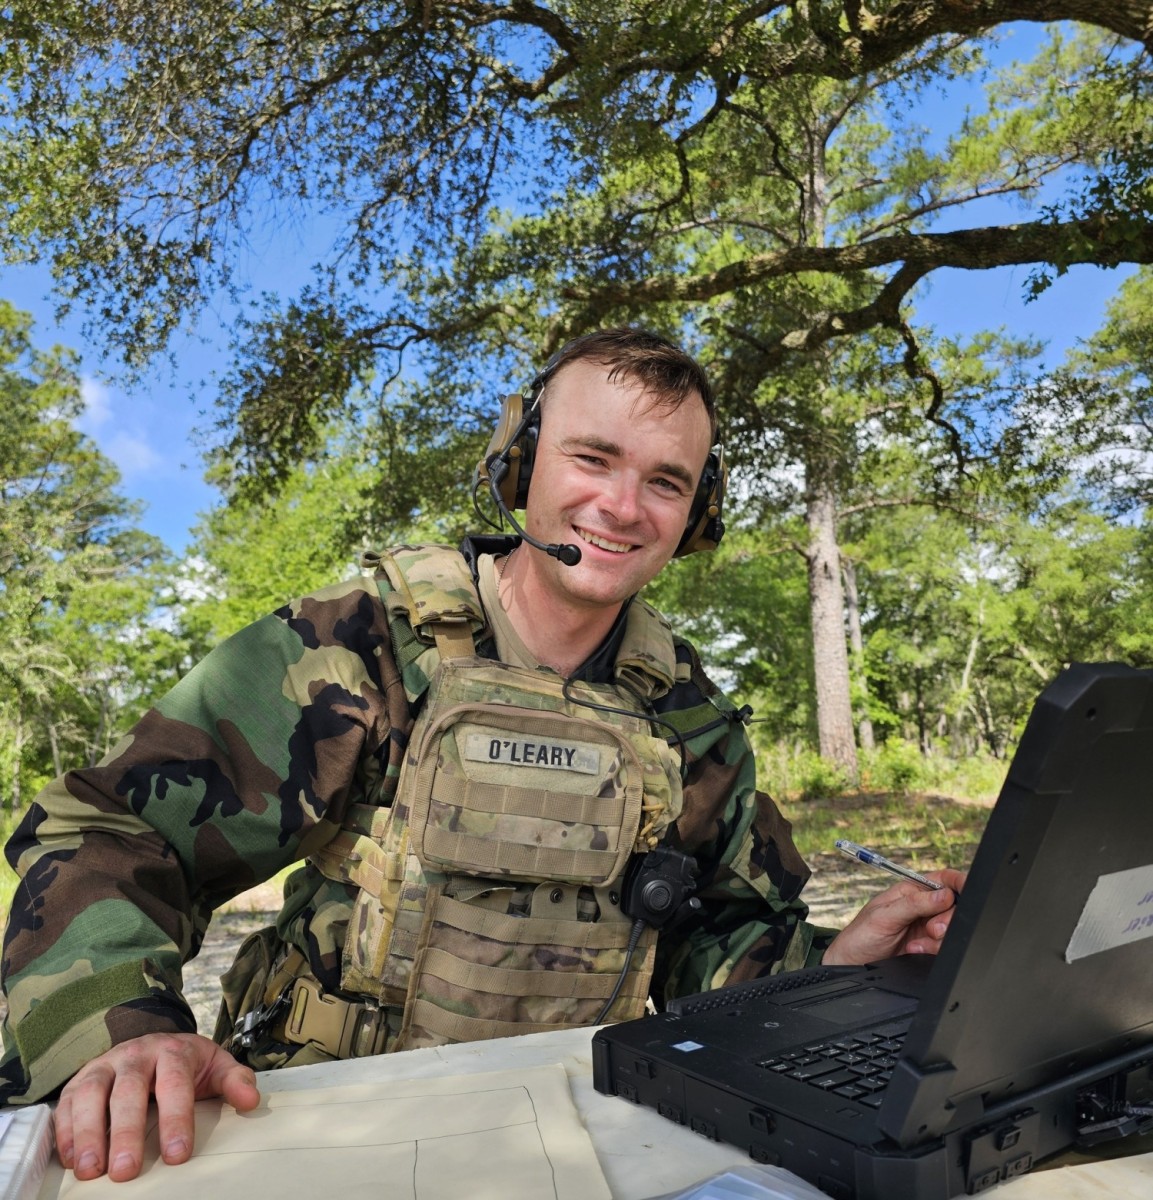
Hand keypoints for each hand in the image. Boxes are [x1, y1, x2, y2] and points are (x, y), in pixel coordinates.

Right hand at [55, 1032, 260, 1181]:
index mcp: (173, 1051)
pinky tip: (71, 1159)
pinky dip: (65, 1131)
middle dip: (126, 1132)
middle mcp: (136, 1054)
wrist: (155, 1042)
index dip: (176, 1119)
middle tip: (126, 1171)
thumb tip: (251, 1101)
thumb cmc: (186, 1064)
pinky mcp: (80, 1080)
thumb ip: (234, 1081)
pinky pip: (66, 1102)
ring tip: (92, 1172)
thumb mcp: (215, 1066)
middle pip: (129, 1090)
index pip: (175, 1083)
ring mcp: (105, 1065)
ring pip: (92, 1094)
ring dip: (88, 1133)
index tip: (177, 1156)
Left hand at [821, 868, 966, 966]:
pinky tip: (916, 950)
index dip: (959, 883)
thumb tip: (945, 895)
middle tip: (932, 930)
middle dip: (946, 919)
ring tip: (917, 944)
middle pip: (954, 906)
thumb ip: (915, 904)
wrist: (854, 963)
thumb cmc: (861, 934)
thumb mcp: (885, 915)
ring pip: (952, 928)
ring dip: (939, 939)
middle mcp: (923, 906)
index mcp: (912, 890)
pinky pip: (945, 946)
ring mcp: (927, 926)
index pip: (943, 880)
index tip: (967, 890)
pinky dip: (934, 950)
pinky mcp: (929, 945)